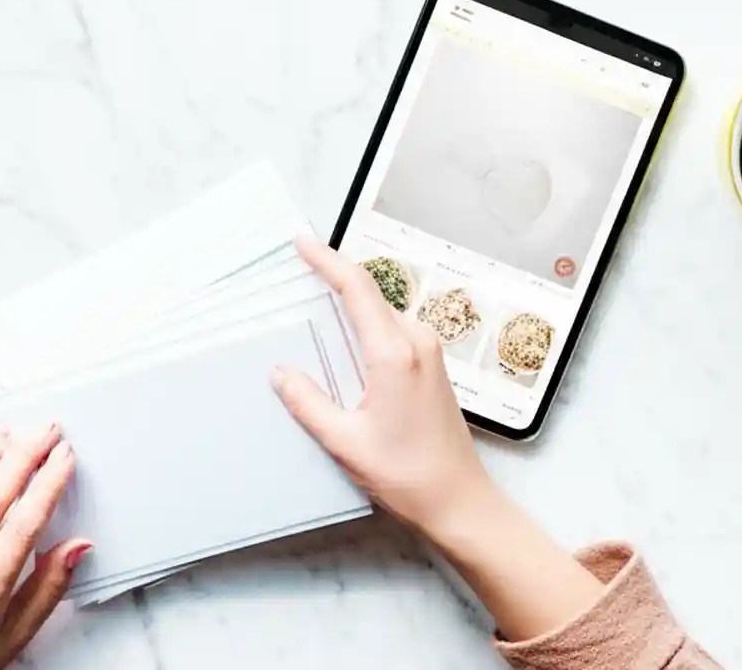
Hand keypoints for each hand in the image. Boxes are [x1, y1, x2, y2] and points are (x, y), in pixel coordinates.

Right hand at [273, 235, 604, 640]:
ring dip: (350, 303)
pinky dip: (365, 325)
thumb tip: (282, 373)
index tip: (303, 241)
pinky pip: (393, 331)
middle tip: (299, 267)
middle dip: (335, 276)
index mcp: (395, 354)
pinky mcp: (432, 366)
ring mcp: (429, 353)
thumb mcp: (344, 441)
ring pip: (382, 312)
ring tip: (315, 302)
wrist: (459, 500)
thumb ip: (308, 402)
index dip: (327, 259)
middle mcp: (417, 343)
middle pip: (370, 294)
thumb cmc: (408, 475)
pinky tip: (345, 340)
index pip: (357, 289)